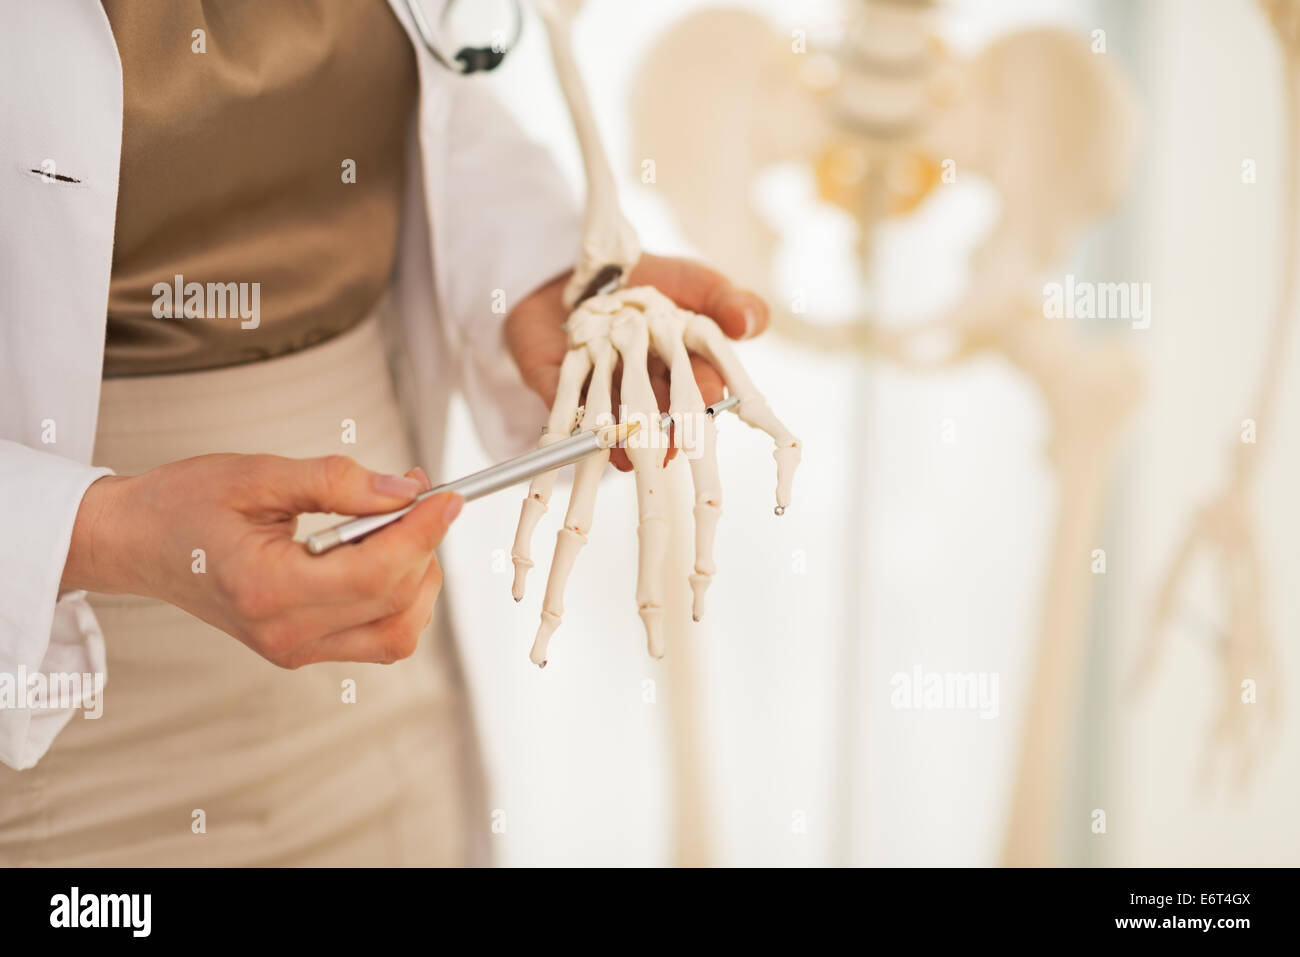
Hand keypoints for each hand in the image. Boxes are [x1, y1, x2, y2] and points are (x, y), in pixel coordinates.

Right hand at [60, 455, 461, 667]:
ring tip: (395, 525)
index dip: (423, 532)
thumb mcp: (257, 474)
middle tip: (420, 496)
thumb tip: (406, 490)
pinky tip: (379, 553)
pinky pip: (377, 637)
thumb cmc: (185, 504)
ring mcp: (294, 650)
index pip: (376, 574)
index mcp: (267, 590)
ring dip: (417, 578)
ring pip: (398, 632)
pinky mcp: (301, 650)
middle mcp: (284, 634)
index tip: (448, 495)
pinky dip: (398, 597)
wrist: (136, 543)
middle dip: (424, 546)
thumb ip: (336, 481)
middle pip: (396, 603)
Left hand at [505, 253, 769, 469]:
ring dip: (623, 439)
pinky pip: (564, 404)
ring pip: (614, 414)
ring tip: (631, 459)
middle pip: (656, 408)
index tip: (710, 402)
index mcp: (678, 362)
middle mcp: (641, 379)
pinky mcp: (556, 379)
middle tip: (671, 447)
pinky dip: (575, 426)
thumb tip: (750, 323)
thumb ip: (724, 300)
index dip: (704, 396)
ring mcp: (598, 381)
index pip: (697, 384)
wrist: (572, 262)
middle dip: (664, 430)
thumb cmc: (643, 273)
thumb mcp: (692, 280)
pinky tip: (588, 442)